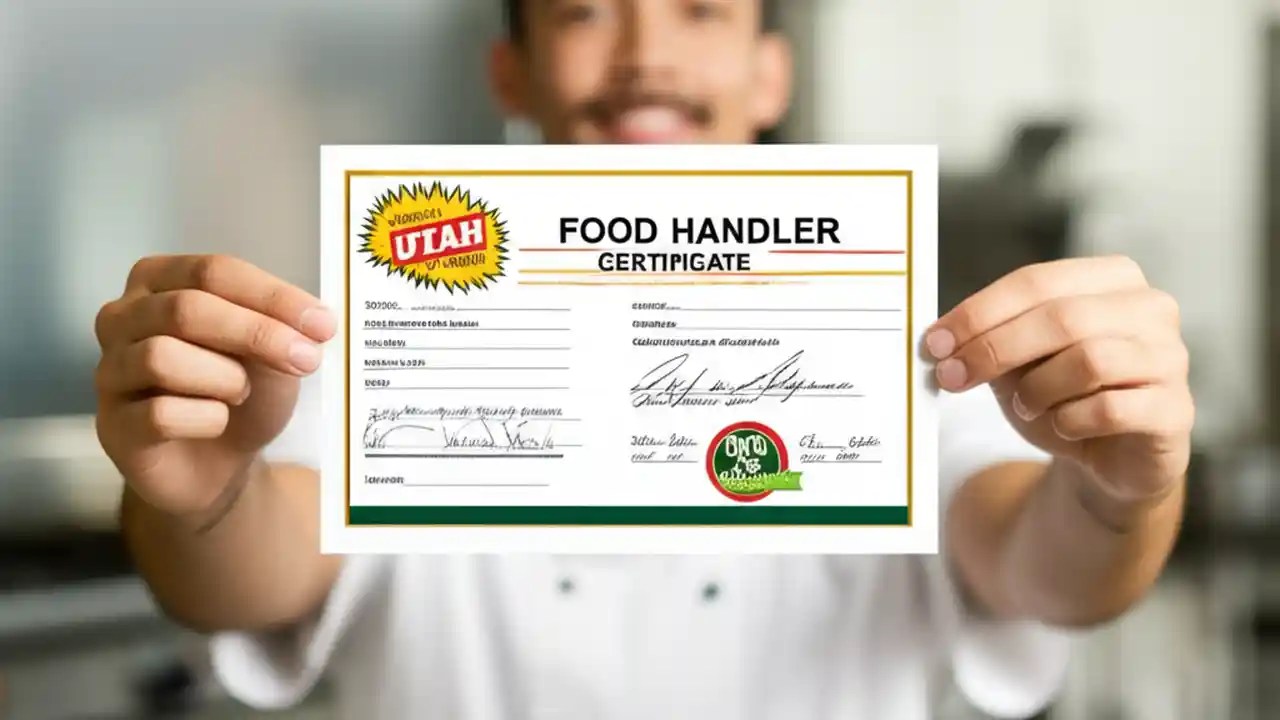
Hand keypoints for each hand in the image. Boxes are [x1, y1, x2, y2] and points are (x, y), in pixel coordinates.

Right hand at [95, 255, 335, 521]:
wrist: (220, 464)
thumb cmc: (240, 391)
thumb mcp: (269, 350)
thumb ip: (281, 327)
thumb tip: (313, 322)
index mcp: (159, 280)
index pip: (213, 272)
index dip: (272, 296)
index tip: (322, 325)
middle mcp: (122, 317)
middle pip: (185, 309)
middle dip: (255, 333)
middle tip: (305, 359)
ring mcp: (110, 371)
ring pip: (161, 357)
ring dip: (223, 378)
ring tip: (241, 392)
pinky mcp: (113, 425)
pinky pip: (159, 414)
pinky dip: (207, 418)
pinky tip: (219, 421)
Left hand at [926, 256, 1193, 503]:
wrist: (1108, 457)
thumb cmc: (1062, 395)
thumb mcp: (1018, 362)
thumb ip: (988, 341)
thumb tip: (938, 341)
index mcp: (1110, 278)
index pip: (1035, 282)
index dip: (979, 312)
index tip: (934, 342)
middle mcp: (1150, 308)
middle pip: (1061, 317)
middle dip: (995, 348)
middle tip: (951, 377)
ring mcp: (1170, 358)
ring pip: (1090, 360)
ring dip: (1038, 389)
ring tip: (1024, 405)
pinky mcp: (1176, 410)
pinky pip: (1113, 409)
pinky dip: (1071, 420)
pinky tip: (1061, 427)